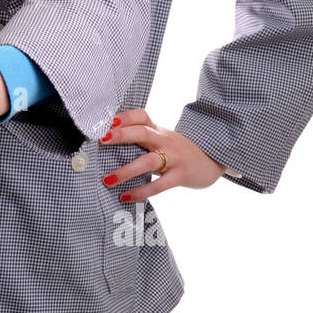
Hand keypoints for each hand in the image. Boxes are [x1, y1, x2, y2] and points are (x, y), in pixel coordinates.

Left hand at [99, 107, 228, 201]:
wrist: (212, 160)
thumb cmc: (178, 150)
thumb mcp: (161, 139)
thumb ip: (141, 138)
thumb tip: (107, 142)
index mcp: (158, 130)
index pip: (141, 116)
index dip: (124, 117)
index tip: (106, 121)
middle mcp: (164, 141)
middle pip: (142, 133)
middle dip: (121, 135)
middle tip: (101, 140)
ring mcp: (173, 158)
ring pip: (148, 161)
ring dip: (126, 171)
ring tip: (107, 180)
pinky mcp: (180, 175)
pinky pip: (159, 185)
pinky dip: (141, 191)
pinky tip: (125, 196)